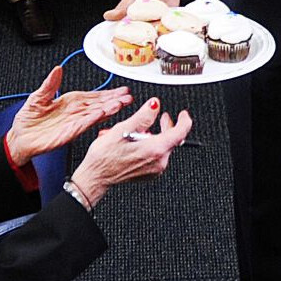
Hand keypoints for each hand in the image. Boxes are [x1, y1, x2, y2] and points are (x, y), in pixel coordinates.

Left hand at [4, 66, 131, 166]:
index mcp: (70, 103)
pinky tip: (101, 114)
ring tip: (120, 104)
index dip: (108, 93)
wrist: (20, 138)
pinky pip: (82, 125)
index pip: (93, 96)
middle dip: (114, 100)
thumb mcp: (38, 97)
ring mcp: (73, 123)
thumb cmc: (28, 120)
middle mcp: (75, 113)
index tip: (122, 90)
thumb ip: (50, 84)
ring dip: (108, 109)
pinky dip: (92, 119)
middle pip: (98, 105)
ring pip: (94, 115)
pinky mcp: (68, 133)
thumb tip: (57, 69)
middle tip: (128, 97)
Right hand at [70, 98, 193, 206]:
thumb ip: (143, 116)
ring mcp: (155, 169)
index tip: (183, 113)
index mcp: (155, 149)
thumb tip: (154, 105)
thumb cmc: (105, 156)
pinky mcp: (149, 173)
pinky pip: (157, 156)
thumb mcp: (123, 129)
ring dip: (155, 135)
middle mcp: (159, 161)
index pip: (181, 132)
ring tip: (138, 131)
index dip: (184, 119)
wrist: (96, 176)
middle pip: (172, 139)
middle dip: (166, 126)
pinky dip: (151, 146)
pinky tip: (136, 142)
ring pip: (163, 147)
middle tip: (159, 117)